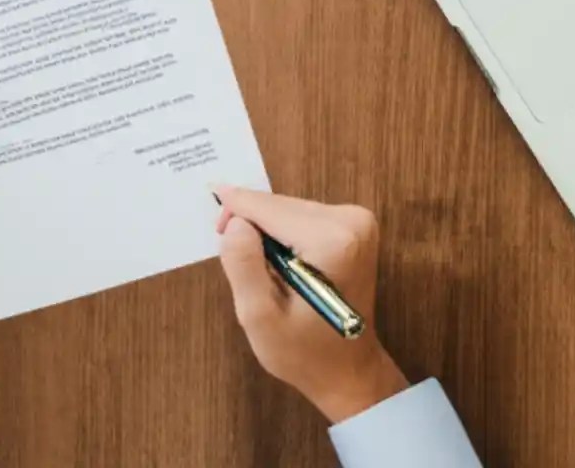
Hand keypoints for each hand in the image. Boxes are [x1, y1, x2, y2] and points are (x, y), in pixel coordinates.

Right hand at [214, 187, 408, 422]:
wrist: (348, 369)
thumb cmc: (304, 351)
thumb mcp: (260, 317)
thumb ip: (243, 266)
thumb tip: (234, 222)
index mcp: (332, 241)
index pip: (268, 208)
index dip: (234, 213)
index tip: (216, 227)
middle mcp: (352, 222)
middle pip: (279, 205)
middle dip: (251, 223)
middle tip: (234, 256)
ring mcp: (359, 222)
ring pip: (289, 208)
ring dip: (268, 231)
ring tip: (261, 269)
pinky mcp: (357, 226)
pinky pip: (304, 216)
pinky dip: (285, 234)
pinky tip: (281, 264)